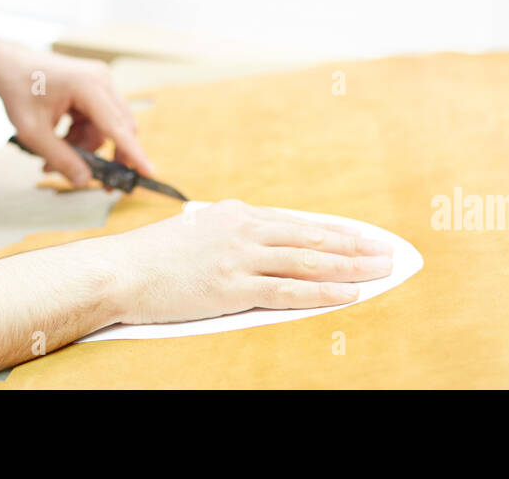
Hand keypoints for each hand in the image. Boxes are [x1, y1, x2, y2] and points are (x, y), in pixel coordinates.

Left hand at [0, 46, 152, 188]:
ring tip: (55, 159)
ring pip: (108, 128)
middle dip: (103, 155)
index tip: (149, 172)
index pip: (116, 126)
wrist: (8, 67)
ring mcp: (100, 82)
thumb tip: (85, 181)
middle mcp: (101, 80)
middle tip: (96, 182)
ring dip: (87, 147)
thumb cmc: (18, 92)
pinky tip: (62, 140)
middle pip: (118, 128)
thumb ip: (61, 158)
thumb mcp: (34, 132)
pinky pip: (99, 121)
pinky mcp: (95, 87)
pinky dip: (83, 136)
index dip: (133, 153)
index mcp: (88, 85)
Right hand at [96, 199, 394, 324]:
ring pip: (308, 262)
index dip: (336, 232)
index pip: (299, 223)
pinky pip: (289, 290)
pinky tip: (348, 293)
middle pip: (312, 238)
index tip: (363, 237)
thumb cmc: (152, 258)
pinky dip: (323, 292)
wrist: (120, 270)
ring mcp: (239, 258)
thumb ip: (230, 235)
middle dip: (355, 245)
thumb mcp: (197, 232)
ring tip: (380, 270)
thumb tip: (258, 242)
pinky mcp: (232, 287)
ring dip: (350, 267)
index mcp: (236, 214)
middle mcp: (243, 230)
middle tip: (388, 251)